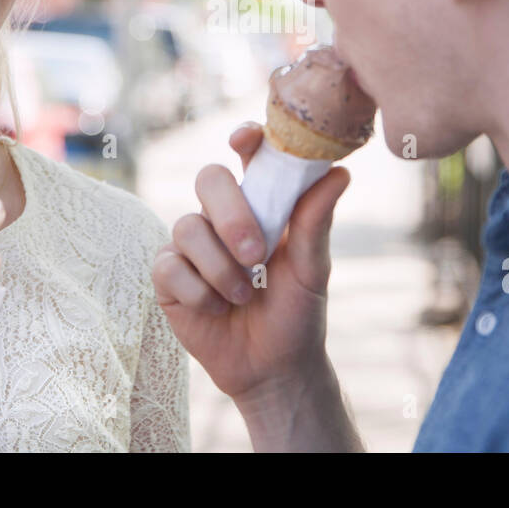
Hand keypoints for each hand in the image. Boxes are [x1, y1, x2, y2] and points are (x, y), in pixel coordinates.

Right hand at [152, 122, 349, 400]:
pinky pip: (169, 266)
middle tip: (256, 255)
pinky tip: (218, 310)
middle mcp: (221, 216)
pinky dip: (200, 293)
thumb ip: (315, 221)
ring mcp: (191, 245)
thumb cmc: (297, 312)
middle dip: (231, 216)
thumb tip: (339, 172)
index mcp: (260, 203)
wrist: (274, 369)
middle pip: (209, 179)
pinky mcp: (169, 277)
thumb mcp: (311, 268)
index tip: (245, 139)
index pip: (247, 156)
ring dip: (221, 268)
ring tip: (246, 296)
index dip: (244, 138)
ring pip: (186, 226)